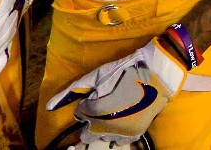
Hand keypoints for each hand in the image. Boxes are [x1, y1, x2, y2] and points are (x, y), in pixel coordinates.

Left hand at [46, 38, 210, 144]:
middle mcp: (108, 127)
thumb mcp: (99, 75)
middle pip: (88, 133)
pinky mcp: (136, 133)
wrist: (160, 72)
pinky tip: (122, 119)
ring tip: (113, 112)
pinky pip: (119, 141)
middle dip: (91, 121)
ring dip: (103, 128)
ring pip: (103, 138)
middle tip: (102, 106)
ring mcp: (123, 132)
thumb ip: (73, 90)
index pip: (80, 115)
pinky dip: (117, 132)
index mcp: (97, 112)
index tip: (95, 95)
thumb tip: (50, 106)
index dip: (85, 104)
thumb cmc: (128, 70)